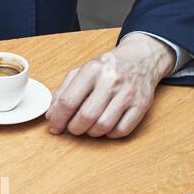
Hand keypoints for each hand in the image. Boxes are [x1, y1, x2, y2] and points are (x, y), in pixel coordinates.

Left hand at [45, 33, 173, 137]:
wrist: (140, 59)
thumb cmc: (106, 68)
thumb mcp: (81, 72)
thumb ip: (63, 92)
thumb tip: (51, 115)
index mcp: (91, 70)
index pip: (68, 101)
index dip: (58, 119)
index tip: (54, 127)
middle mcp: (110, 81)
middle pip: (86, 116)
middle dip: (74, 128)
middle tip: (71, 128)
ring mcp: (128, 94)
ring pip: (104, 126)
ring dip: (91, 133)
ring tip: (88, 127)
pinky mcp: (142, 105)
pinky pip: (122, 130)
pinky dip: (110, 134)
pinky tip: (105, 127)